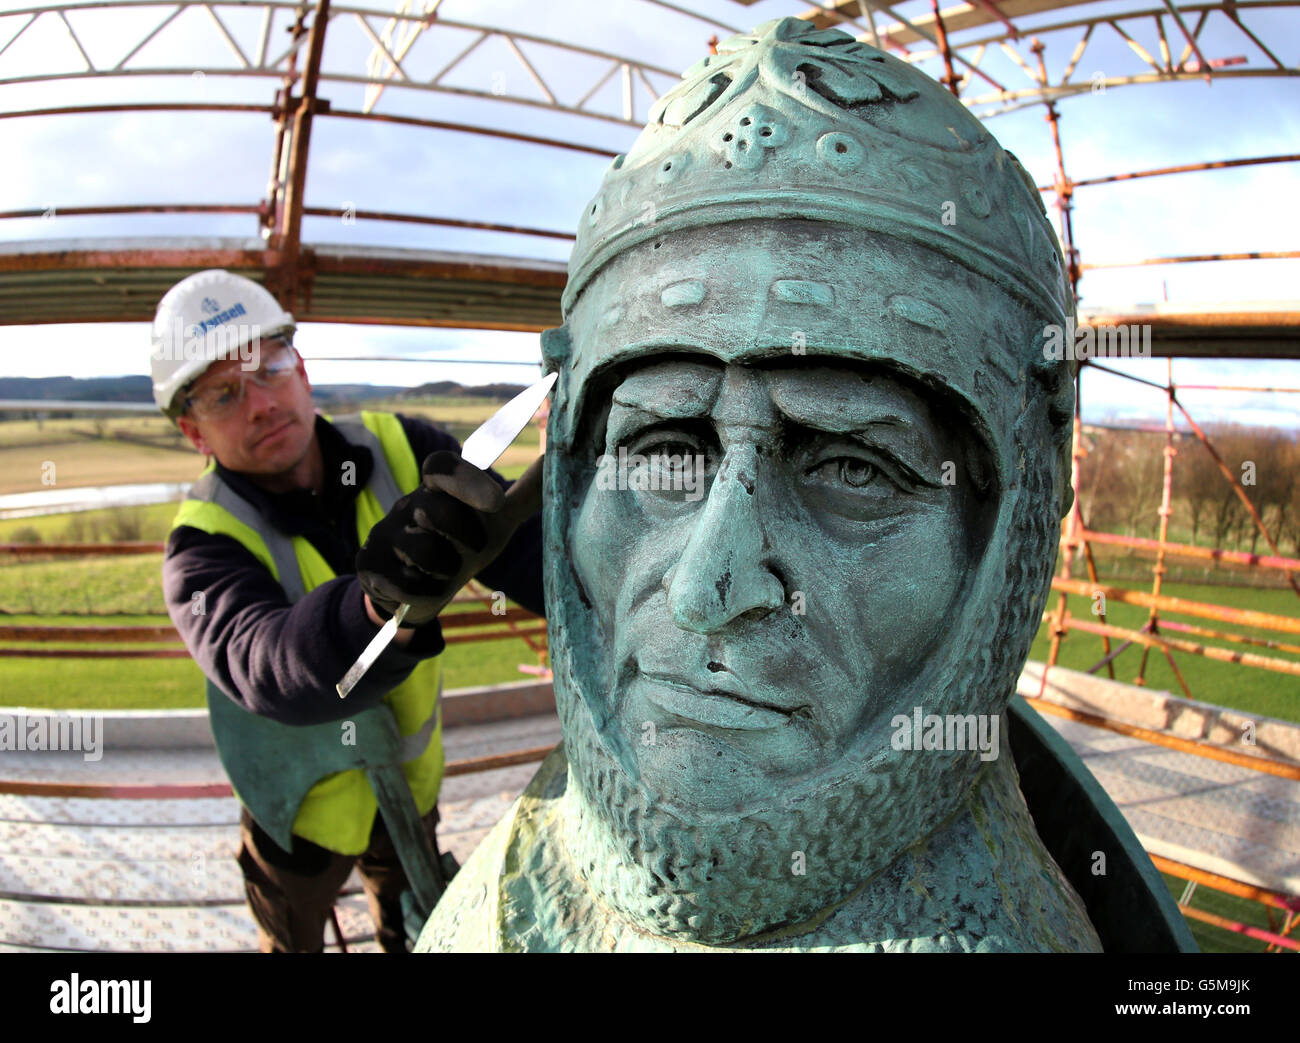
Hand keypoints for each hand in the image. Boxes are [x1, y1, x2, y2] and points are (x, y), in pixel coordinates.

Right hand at [356, 452, 542, 626]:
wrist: (418, 591)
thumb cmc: (461, 548)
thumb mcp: (495, 523)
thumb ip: (523, 495)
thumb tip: (552, 459)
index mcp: (437, 490)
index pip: (440, 466)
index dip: (466, 479)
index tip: (497, 502)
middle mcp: (407, 505)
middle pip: (435, 509)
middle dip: (464, 536)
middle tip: (471, 549)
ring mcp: (384, 534)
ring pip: (421, 550)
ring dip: (445, 571)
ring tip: (444, 572)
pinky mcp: (369, 566)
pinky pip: (405, 585)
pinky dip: (425, 594)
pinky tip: (423, 589)